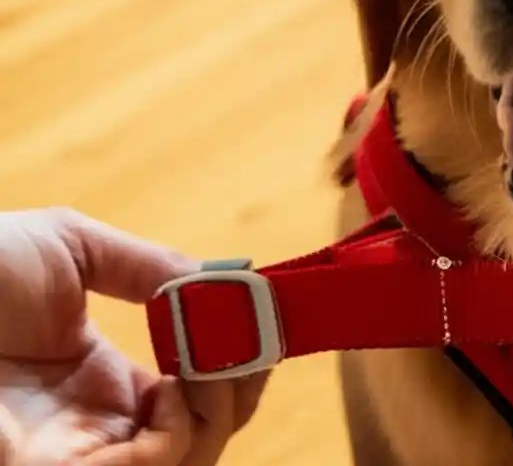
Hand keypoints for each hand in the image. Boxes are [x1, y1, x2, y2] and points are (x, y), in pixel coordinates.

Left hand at [0, 208, 268, 464]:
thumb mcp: (70, 245)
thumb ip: (148, 266)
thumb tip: (223, 283)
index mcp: (101, 384)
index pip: (195, 399)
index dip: (239, 367)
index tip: (266, 326)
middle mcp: (94, 429)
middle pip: (202, 439)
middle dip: (242, 392)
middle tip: (252, 344)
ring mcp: (74, 456)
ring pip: (183, 462)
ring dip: (218, 412)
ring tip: (210, 359)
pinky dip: (177, 436)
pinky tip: (175, 386)